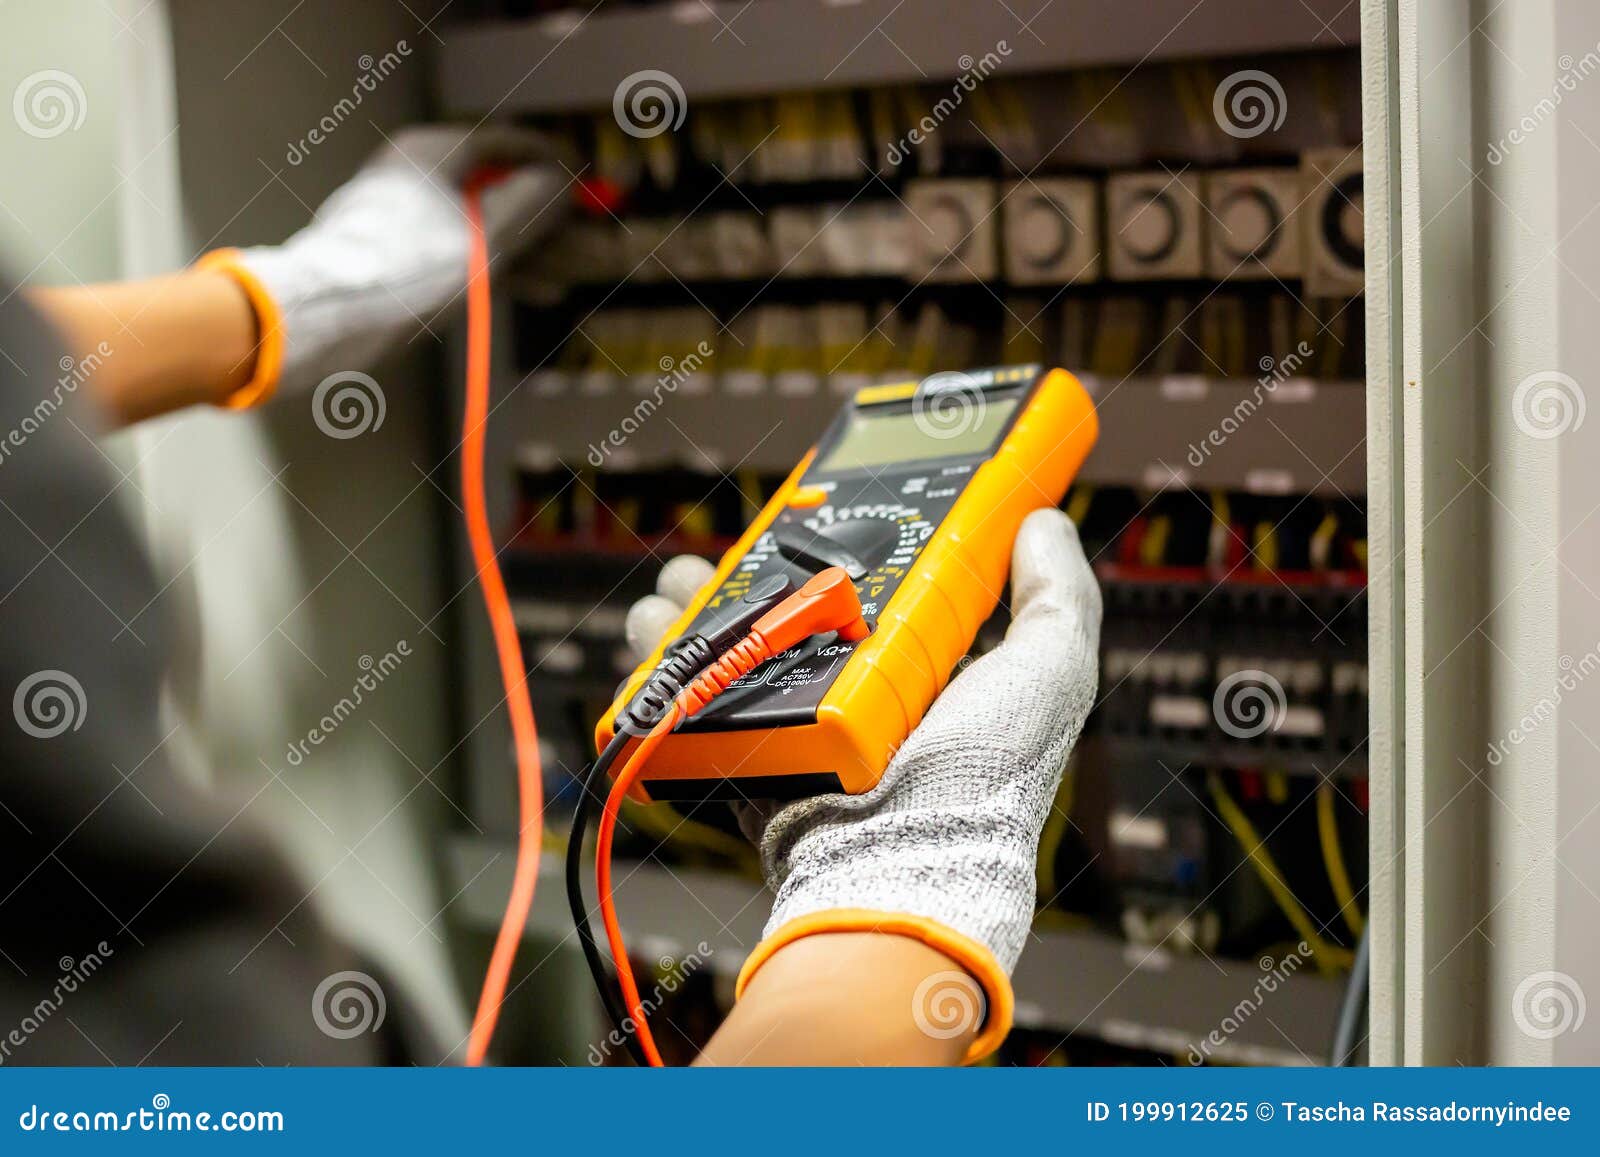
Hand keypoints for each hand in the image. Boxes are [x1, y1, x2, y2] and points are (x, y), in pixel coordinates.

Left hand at [227, 124, 570, 396]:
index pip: (512, 143)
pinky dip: (495, 266)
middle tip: (588, 247)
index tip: (590, 187)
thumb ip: (533, 205)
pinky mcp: (394, 251)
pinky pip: (458, 250)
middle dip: (547, 223)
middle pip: (498, 189)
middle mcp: (416, 171)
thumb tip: (561, 181)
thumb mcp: (486, 237)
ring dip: (527, 252)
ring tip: (568, 280)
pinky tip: (531, 290)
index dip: (558, 165)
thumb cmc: (408, 269)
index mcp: (434, 151)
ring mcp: (403, 212)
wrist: (327, 314)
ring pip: (480, 225)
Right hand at [626, 507, 1101, 1060]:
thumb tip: (1043, 524)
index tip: (824, 503)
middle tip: (732, 542)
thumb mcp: (1049, 674)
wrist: (901, 863)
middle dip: (749, 568)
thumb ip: (1059, 596)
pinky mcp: (748, 756)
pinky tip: (652, 632)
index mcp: (921, 672)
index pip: (875, 587)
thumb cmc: (982, 778)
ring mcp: (796, 728)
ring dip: (692, 606)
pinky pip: (693, 700)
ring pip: (728, 646)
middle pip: (787, 609)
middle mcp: (854, 696)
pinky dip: (660, 665)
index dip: (848, 541)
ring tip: (679, 584)